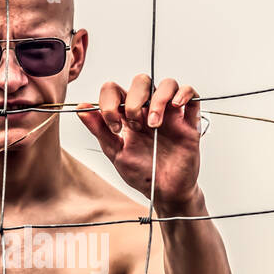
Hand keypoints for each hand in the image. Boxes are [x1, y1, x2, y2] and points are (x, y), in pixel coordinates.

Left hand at [77, 75, 200, 207]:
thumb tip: (82, 109)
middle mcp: (148, 110)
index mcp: (127, 115)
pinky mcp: (188, 120)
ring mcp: (170, 113)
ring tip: (154, 124)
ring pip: (166, 84)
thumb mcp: (116, 153)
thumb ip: (99, 130)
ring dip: (158, 99)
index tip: (114, 126)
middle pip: (141, 81)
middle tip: (135, 124)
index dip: (110, 102)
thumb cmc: (142, 174)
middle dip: (134, 99)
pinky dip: (184, 94)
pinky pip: (191, 94)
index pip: (115, 90)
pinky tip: (176, 106)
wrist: (165, 192)